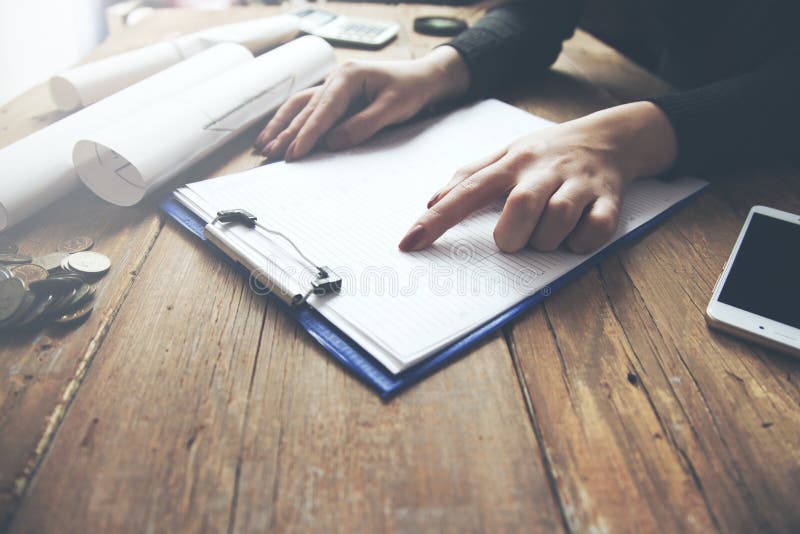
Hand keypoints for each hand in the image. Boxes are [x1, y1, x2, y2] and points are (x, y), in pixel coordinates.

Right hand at [255, 46, 469, 160]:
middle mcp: (335, 79)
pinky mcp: (333, 97)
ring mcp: (331, 86)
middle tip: (271, 157)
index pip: (323, 110)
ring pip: (298, 107)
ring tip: (262, 147)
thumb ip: (363, 125)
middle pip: (305, 110)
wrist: (421, 78)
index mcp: (349, 78)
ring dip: (279, 127)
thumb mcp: (393, 108)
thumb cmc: (410, 90)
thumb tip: (333, 143)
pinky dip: (288, 122)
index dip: (307, 133)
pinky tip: (274, 135)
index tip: (294, 153)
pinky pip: (305, 109)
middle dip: (286, 134)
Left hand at [398, 102, 677, 253]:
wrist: (612, 136)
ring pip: (559, 220)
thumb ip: (469, 177)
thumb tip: (430, 201)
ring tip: (545, 235)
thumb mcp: (506, 154)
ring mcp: (578, 184)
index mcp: (511, 163)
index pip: (466, 192)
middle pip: (520, 207)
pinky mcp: (609, 199)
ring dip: (546, 240)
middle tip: (511, 240)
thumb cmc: (546, 153)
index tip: (409, 244)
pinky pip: (595, 230)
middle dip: (511, 236)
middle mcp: (543, 170)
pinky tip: (576, 235)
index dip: (437, 220)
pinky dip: (581, 242)